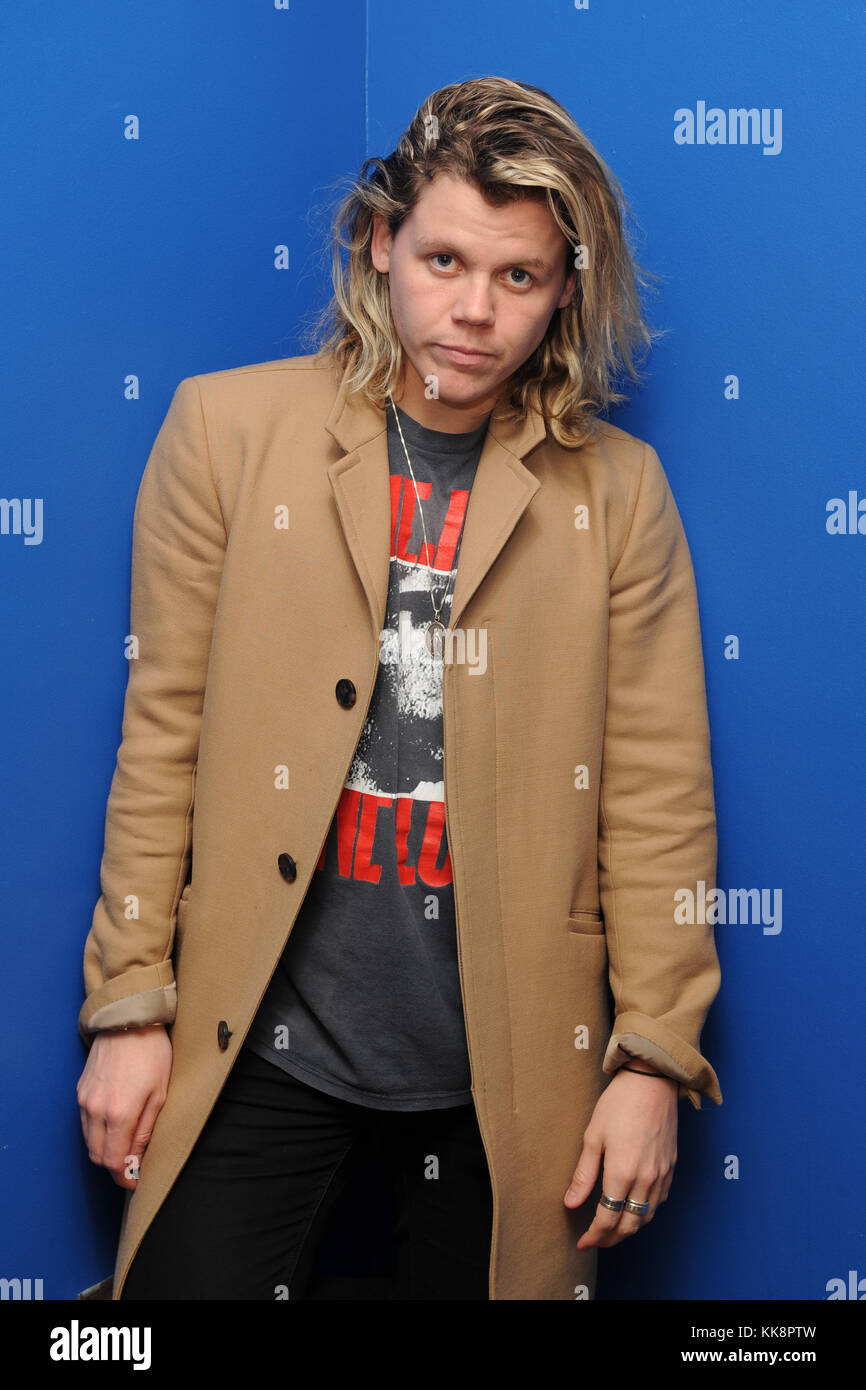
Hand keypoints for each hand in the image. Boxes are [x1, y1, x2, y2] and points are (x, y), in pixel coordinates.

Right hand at [77, 1025, 172, 1189]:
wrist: (128, 1021)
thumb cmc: (152, 1054)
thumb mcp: (159, 1094)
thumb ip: (145, 1131)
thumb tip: (137, 1160)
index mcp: (119, 1113)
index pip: (113, 1161)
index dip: (123, 1177)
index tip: (134, 1181)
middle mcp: (96, 1110)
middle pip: (97, 1155)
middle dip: (113, 1166)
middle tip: (131, 1167)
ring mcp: (84, 1100)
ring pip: (89, 1141)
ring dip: (104, 1150)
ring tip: (124, 1147)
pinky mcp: (80, 1091)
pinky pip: (85, 1123)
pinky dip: (96, 1133)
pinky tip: (113, 1127)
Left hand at [563, 1066, 677, 1247]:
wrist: (652, 1081)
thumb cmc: (618, 1104)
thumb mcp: (593, 1136)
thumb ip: (583, 1174)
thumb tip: (570, 1204)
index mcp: (622, 1172)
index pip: (607, 1218)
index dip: (594, 1235)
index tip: (582, 1242)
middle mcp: (646, 1178)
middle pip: (630, 1224)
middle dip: (611, 1239)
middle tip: (595, 1241)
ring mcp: (662, 1173)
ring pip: (647, 1216)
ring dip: (630, 1228)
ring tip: (613, 1230)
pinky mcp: (671, 1166)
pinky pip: (660, 1200)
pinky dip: (646, 1212)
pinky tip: (635, 1208)